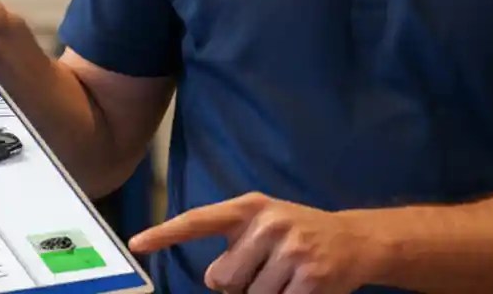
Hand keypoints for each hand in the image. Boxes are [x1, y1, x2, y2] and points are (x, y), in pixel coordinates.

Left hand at [128, 193, 380, 293]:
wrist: (355, 240)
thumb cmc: (299, 235)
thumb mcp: (267, 222)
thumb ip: (235, 240)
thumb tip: (215, 281)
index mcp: (251, 207)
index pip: (200, 219)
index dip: (166, 233)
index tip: (138, 243)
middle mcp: (269, 223)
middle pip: (222, 279)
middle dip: (238, 284)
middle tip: (266, 269)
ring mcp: (291, 250)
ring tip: (286, 277)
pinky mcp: (310, 277)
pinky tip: (301, 287)